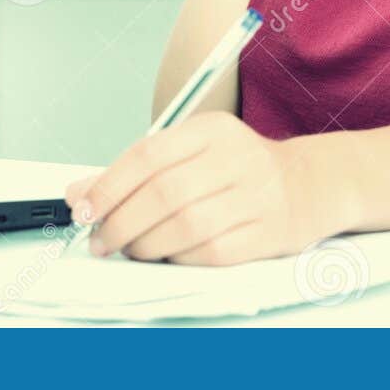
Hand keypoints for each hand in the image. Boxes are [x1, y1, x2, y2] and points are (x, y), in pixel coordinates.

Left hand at [61, 111, 337, 265]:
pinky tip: (168, 256)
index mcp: (212, 130)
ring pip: (185, 227)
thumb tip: (79, 194)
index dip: (109, 186)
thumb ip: (134, 172)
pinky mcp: (268, 233)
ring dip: (146, 245)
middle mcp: (237, 158)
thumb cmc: (237, 170)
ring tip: (132, 249)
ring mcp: (257, 196)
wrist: (310, 184)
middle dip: (121, 222)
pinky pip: (211, 253)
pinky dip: (179, 259)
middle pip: (164, 194)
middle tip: (102, 240)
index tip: (84, 210)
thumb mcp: (190, 154)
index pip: (148, 155)